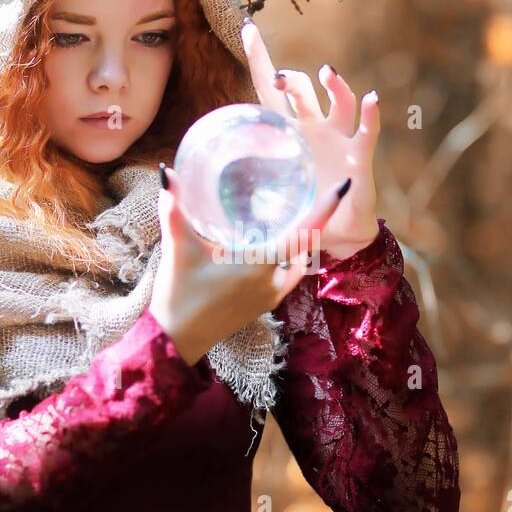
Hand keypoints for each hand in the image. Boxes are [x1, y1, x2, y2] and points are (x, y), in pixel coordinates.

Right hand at [149, 163, 352, 366]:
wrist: (176, 339)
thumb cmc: (178, 294)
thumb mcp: (177, 248)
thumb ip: (173, 208)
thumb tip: (167, 172)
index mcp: (260, 265)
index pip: (304, 233)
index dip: (326, 209)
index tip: (344, 186)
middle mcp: (273, 282)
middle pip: (307, 246)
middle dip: (316, 220)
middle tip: (321, 193)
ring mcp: (271, 296)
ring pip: (300, 263)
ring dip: (304, 242)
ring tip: (301, 216)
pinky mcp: (264, 305)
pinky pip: (289, 277)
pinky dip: (292, 259)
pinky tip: (279, 246)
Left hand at [240, 19, 380, 259]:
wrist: (335, 236)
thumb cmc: (295, 218)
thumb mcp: (256, 202)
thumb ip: (220, 189)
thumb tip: (169, 177)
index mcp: (286, 134)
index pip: (269, 90)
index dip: (260, 59)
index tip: (247, 27)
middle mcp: (313, 129)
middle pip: (303, 91)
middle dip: (292, 78)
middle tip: (279, 80)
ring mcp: (338, 140)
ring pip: (339, 101)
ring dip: (334, 85)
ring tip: (326, 74)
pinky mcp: (359, 157)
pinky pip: (367, 131)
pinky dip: (371, 114)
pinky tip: (371, 99)